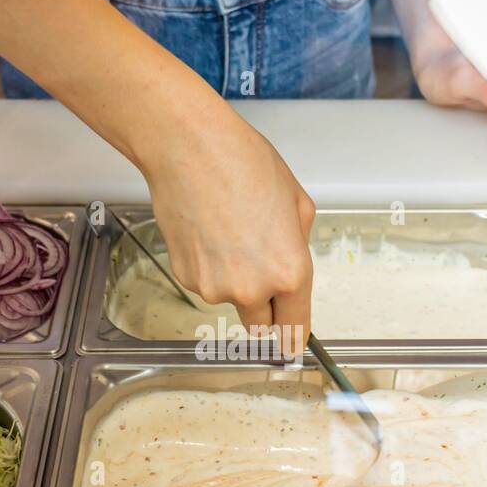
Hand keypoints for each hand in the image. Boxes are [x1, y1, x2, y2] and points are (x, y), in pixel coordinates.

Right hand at [141, 111, 313, 357]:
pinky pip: (206, 283)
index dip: (295, 335)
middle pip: (261, 326)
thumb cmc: (243, 163)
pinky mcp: (186, 277)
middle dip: (266, 308)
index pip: (295, 329)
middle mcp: (251, 289)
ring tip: (229, 232)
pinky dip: (210, 267)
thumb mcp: (297, 202)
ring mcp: (214, 287)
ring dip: (235, 280)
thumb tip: (291, 260)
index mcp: (289, 273)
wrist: (187, 148)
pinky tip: (208, 231)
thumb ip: (300, 243)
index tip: (294, 339)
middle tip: (261, 270)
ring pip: (231, 300)